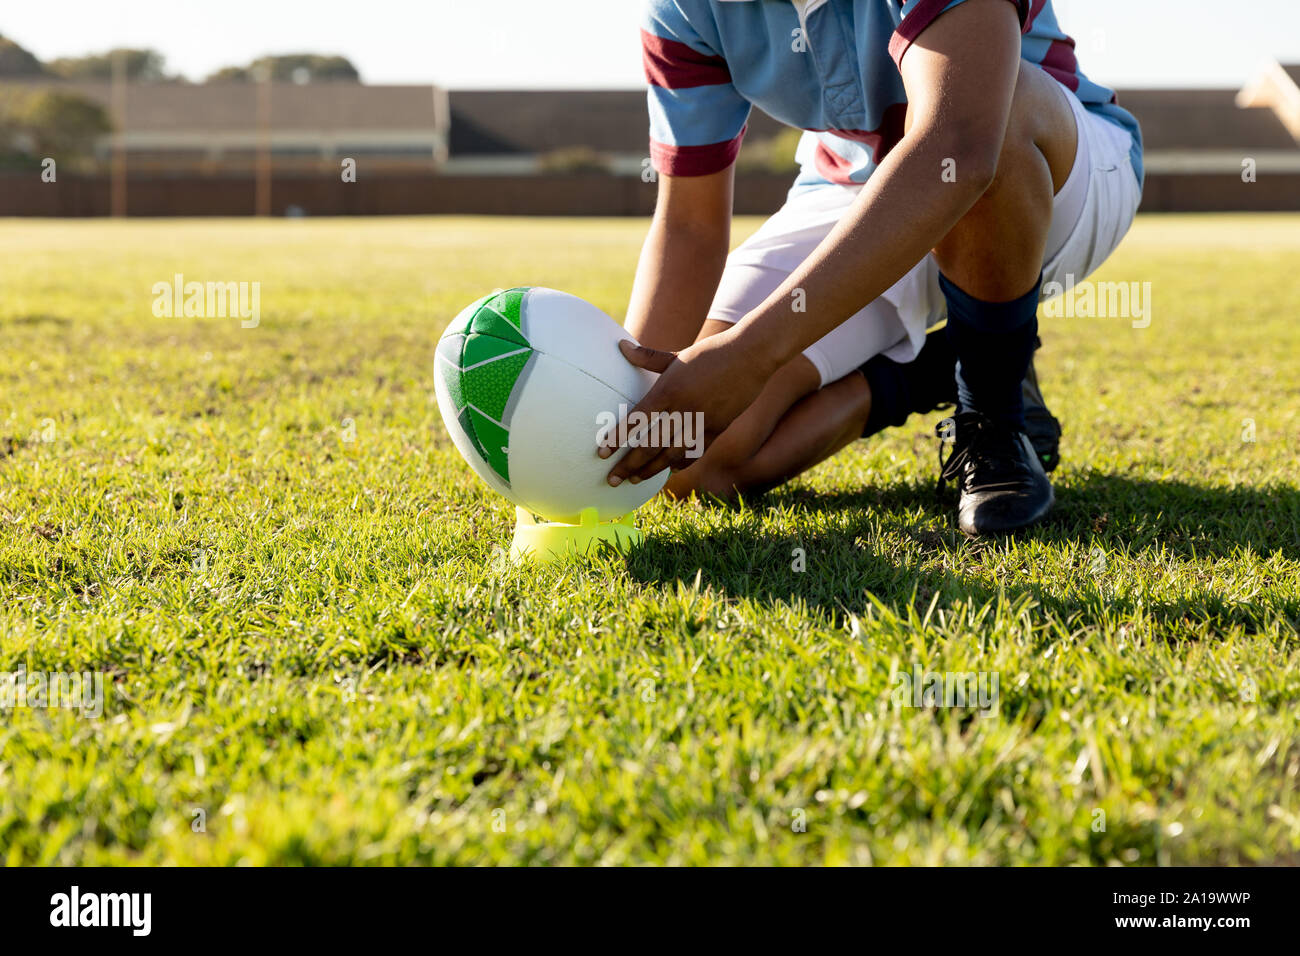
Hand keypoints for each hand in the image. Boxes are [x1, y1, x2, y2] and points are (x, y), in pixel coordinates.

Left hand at [597, 328, 769, 484]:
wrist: (751, 356)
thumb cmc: (711, 352)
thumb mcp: (677, 355)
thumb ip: (647, 356)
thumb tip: (621, 346)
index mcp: (669, 390)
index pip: (636, 420)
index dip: (618, 438)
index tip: (602, 452)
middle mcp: (683, 409)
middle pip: (650, 444)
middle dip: (629, 464)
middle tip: (612, 478)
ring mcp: (701, 422)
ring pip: (671, 454)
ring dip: (650, 470)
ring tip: (634, 480)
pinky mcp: (718, 429)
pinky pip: (694, 452)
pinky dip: (679, 463)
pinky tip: (667, 471)